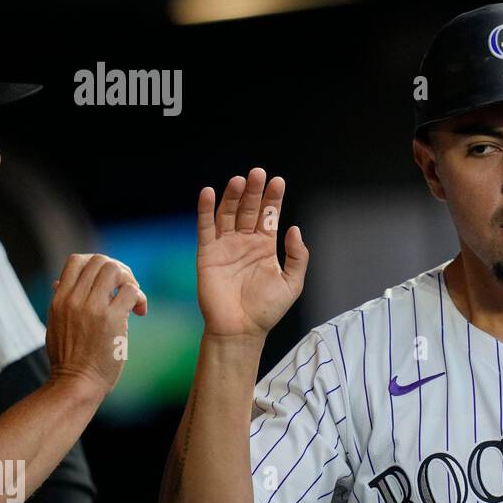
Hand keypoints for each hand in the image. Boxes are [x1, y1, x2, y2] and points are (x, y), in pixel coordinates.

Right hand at [45, 253, 146, 396]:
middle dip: (119, 270)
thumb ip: (60, 302)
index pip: (76, 260)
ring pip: (115, 270)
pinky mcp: (110, 318)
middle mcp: (73, 299)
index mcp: (59, 299)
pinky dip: (139, 297)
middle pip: (100, 260)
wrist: (75, 384)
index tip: (108, 283)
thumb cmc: (68, 359)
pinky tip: (140, 312)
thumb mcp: (55, 324)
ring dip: (130, 281)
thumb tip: (58, 282)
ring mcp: (91, 307)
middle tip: (126, 290)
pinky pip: (130, 291)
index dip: (98, 264)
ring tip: (134, 301)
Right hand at [196, 168, 307, 339]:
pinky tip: (209, 193)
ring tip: (239, 180)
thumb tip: (294, 229)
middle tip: (258, 173)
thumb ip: (297, 256)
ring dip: (232, 196)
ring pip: (228, 214)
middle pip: (249, 209)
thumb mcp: (292, 282)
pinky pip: (205, 228)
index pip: (269, 215)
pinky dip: (206, 210)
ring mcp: (225, 246)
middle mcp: (244, 242)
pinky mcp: (207, 254)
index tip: (278, 181)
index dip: (273, 198)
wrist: (241, 329)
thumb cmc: (267, 310)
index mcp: (265, 246)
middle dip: (254, 191)